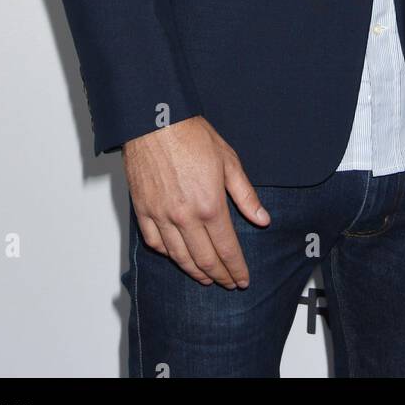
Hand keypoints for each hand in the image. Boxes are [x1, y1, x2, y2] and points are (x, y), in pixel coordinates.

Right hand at [123, 116, 269, 288]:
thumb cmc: (191, 135)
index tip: (242, 279)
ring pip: (179, 257)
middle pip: (204, 259)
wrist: (154, 121)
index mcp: (210, 205)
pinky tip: (177, 256)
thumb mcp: (229, 161)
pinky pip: (155, 243)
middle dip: (219, 276)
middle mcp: (184, 216)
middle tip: (228, 283)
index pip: (227, 249)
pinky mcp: (143, 210)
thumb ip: (245, 195)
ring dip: (195, 272)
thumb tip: (262, 219)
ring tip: (206, 278)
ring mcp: (161, 215)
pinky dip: (168, 255)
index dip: (236, 269)